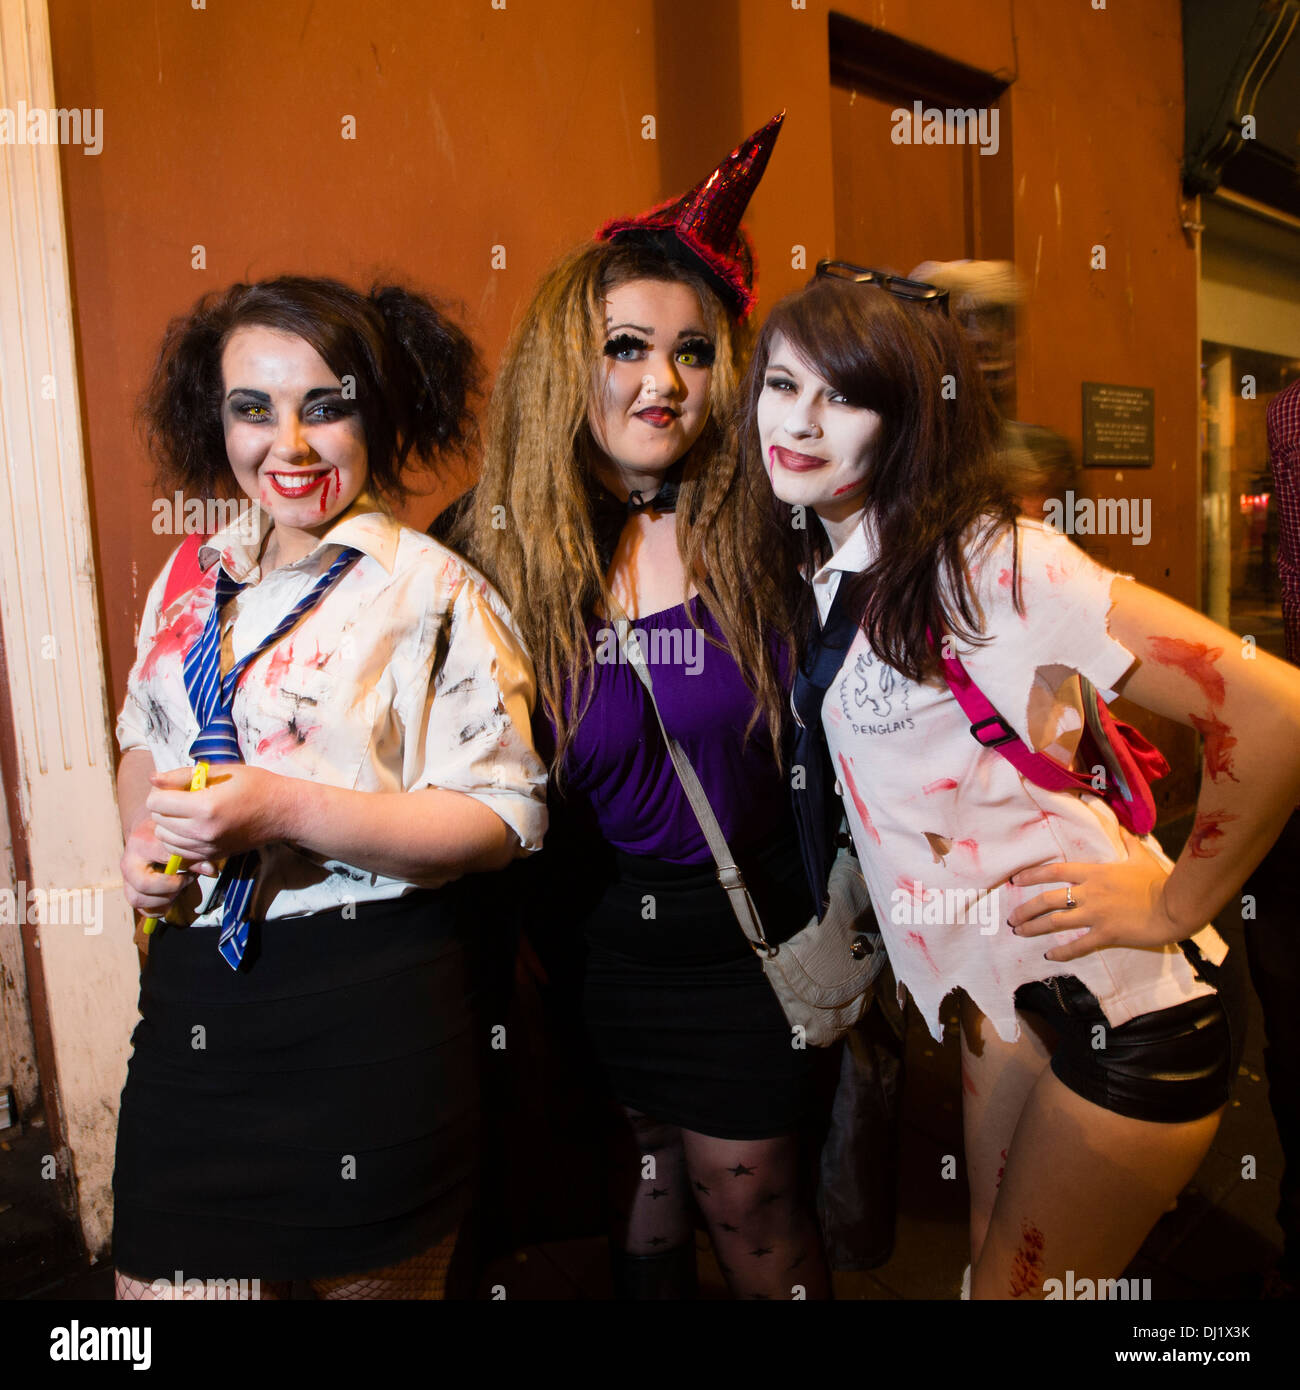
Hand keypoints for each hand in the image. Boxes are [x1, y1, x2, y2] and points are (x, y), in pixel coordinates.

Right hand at [120, 815, 199, 916]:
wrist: (146, 833)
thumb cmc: (165, 834)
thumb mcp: (179, 837)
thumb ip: (195, 853)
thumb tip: (210, 870)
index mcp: (142, 843)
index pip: (162, 860)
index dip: (180, 872)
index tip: (192, 874)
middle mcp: (129, 862)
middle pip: (144, 886)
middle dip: (170, 889)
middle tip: (185, 881)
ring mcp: (126, 878)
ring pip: (138, 899)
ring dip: (163, 900)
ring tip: (177, 890)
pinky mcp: (130, 890)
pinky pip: (141, 908)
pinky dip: (158, 908)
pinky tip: (170, 898)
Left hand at [147, 764, 291, 863]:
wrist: (282, 813)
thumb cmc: (256, 785)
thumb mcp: (221, 771)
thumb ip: (183, 775)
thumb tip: (153, 778)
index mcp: (205, 806)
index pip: (156, 802)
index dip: (160, 790)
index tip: (174, 785)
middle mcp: (202, 831)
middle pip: (157, 821)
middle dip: (163, 807)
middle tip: (181, 796)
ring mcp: (207, 847)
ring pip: (164, 838)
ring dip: (169, 824)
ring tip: (187, 812)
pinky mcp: (211, 857)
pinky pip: (178, 851)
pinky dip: (178, 839)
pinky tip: (192, 827)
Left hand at [1006, 837, 1186, 961]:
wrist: (1175, 906)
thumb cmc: (1159, 881)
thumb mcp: (1140, 856)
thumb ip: (1128, 842)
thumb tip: (1125, 828)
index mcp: (1094, 873)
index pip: (1054, 871)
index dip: (1031, 875)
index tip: (1014, 880)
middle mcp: (1089, 893)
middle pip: (1047, 900)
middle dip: (1025, 910)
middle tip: (1012, 917)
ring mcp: (1096, 914)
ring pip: (1055, 922)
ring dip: (1034, 928)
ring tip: (1020, 933)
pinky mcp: (1106, 934)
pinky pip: (1078, 945)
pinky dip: (1061, 952)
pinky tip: (1048, 955)